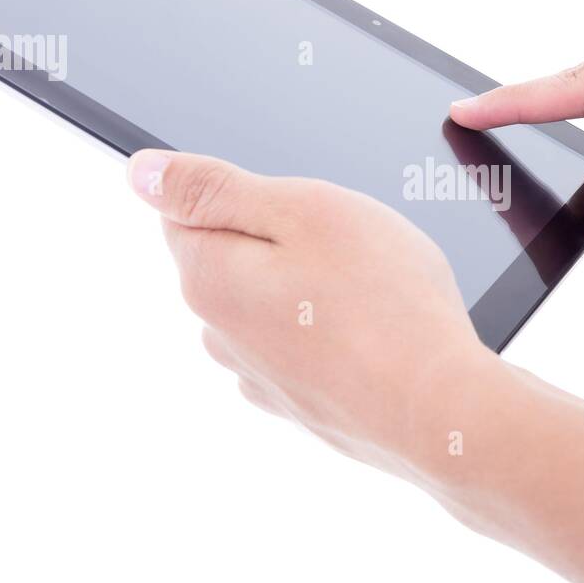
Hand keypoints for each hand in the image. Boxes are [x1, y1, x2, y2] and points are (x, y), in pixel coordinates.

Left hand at [126, 149, 498, 483]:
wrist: (441, 409)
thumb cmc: (384, 302)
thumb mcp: (302, 210)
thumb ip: (214, 188)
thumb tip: (141, 173)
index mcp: (209, 277)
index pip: (184, 212)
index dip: (243, 193)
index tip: (298, 204)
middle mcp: (219, 335)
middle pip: (232, 258)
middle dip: (281, 239)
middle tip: (350, 243)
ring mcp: (260, 378)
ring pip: (272, 305)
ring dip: (310, 290)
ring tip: (372, 291)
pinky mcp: (301, 407)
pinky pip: (303, 349)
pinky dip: (332, 334)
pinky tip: (376, 334)